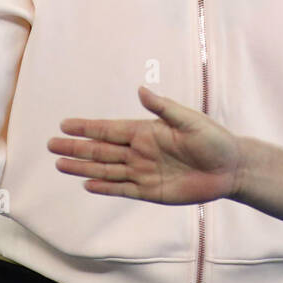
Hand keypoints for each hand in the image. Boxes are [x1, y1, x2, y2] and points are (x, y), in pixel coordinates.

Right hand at [51, 85, 241, 204]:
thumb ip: (164, 108)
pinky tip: (87, 184)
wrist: (231, 168)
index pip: (110, 129)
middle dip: (76, 148)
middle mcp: (140, 151)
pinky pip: (122, 189)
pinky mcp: (151, 191)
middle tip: (51, 145)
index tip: (65, 124)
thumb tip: (141, 90)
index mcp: (147, 131)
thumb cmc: (214, 140)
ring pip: (106, 170)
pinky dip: (105, 188)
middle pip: (101, 150)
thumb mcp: (190, 121)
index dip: (87, 128)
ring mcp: (144, 172)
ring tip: (60, 164)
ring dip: (83, 167)